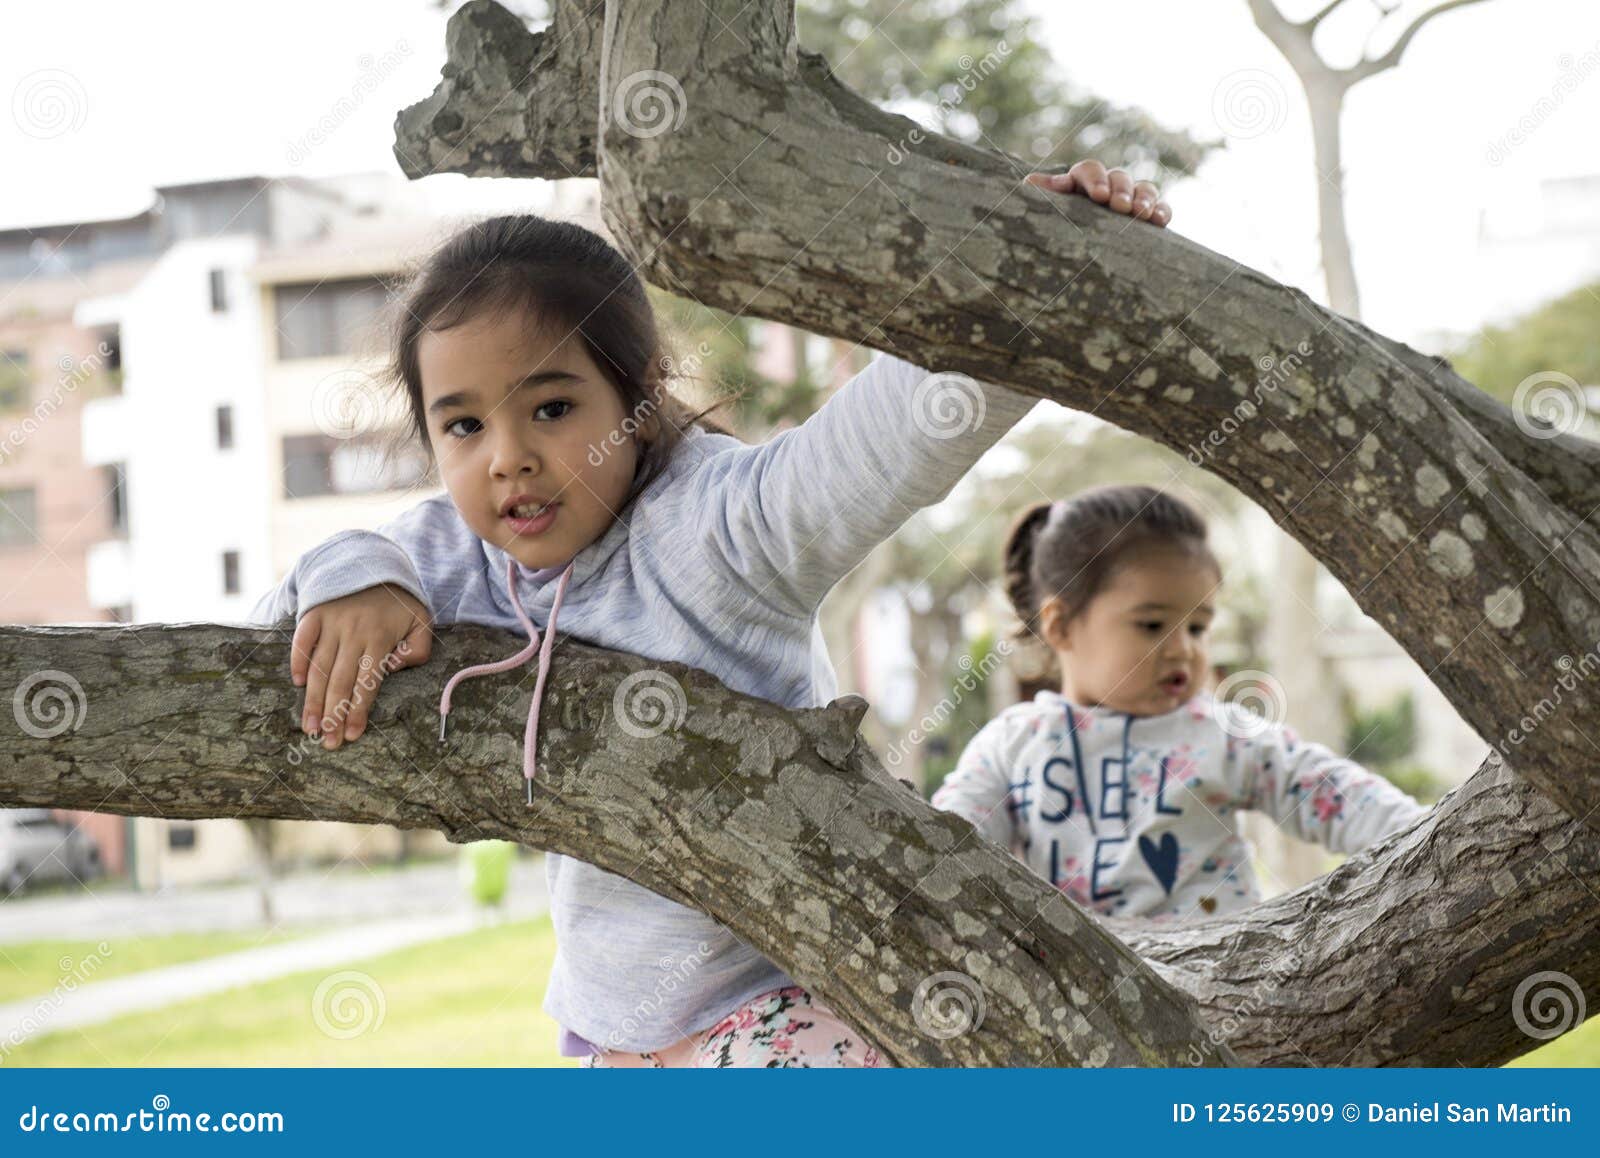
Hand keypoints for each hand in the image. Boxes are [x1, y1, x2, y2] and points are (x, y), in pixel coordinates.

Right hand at [292, 583, 432, 748]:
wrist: (372, 562)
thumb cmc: (400, 602)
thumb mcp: (421, 621)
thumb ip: (416, 649)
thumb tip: (391, 670)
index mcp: (381, 637)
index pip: (367, 682)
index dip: (358, 710)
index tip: (352, 735)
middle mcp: (354, 632)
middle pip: (340, 680)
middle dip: (333, 715)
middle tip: (327, 742)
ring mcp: (331, 622)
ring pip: (320, 667)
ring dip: (313, 699)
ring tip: (310, 727)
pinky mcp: (314, 613)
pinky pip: (302, 640)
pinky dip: (299, 660)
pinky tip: (299, 684)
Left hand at [1024, 160, 1170, 226]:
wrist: (1080, 255)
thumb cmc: (1061, 231)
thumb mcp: (1052, 214)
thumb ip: (1046, 198)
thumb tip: (1028, 182)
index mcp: (1082, 181)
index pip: (1089, 169)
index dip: (1095, 179)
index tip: (1099, 196)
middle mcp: (1109, 185)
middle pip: (1119, 177)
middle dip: (1121, 190)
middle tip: (1120, 207)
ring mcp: (1131, 198)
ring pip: (1142, 188)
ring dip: (1143, 199)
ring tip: (1141, 214)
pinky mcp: (1149, 214)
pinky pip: (1160, 206)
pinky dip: (1161, 210)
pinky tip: (1159, 220)